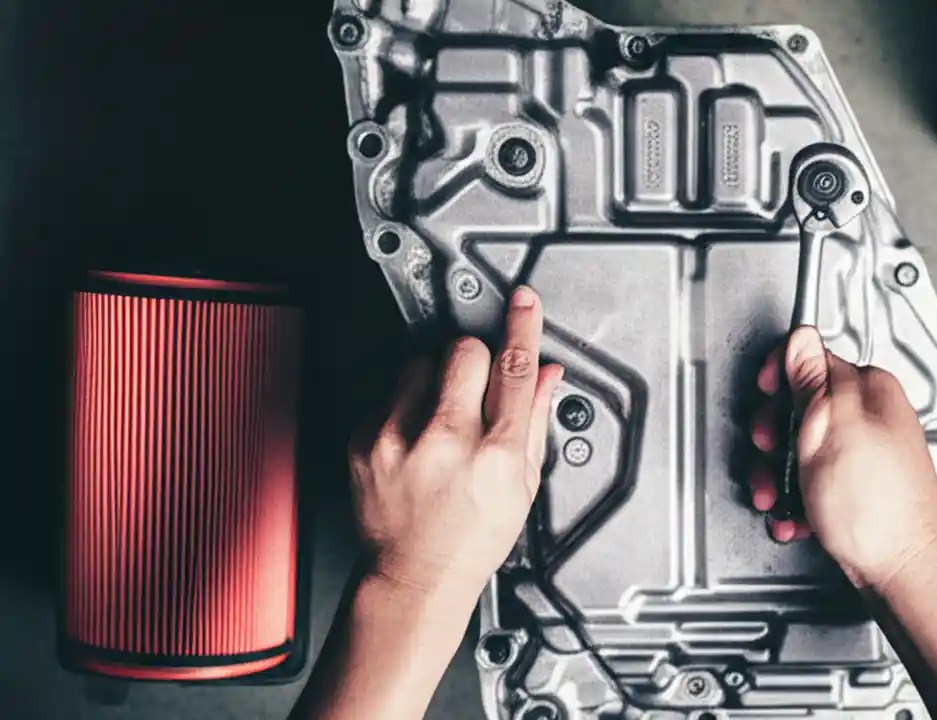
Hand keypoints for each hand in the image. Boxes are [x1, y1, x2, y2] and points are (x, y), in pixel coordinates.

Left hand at [349, 287, 563, 592]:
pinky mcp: (364, 441)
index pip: (514, 368)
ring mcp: (398, 439)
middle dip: (475, 360)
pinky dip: (404, 408)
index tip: (523, 302)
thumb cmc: (472, 538)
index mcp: (494, 454)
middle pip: (464, 352)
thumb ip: (533, 422)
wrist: (415, 577)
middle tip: (475, 388)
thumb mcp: (522, 486)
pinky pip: (388, 394)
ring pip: (420, 363)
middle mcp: (445, 442)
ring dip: (436, 380)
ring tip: (439, 419)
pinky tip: (414, 441)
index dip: (522, 326)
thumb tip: (546, 375)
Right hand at [748, 327, 936, 589]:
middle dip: (774, 435)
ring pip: (801, 450)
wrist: (904, 568)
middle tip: (771, 451)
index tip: (765, 393)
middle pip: (800, 407)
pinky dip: (798, 500)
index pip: (811, 358)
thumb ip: (810, 380)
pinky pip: (814, 482)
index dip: (779, 377)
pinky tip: (796, 516)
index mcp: (868, 389)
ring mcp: (864, 454)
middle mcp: (871, 417)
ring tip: (778, 495)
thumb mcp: (827, 428)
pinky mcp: (858, 488)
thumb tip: (800, 338)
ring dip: (779, 475)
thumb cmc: (875, 504)